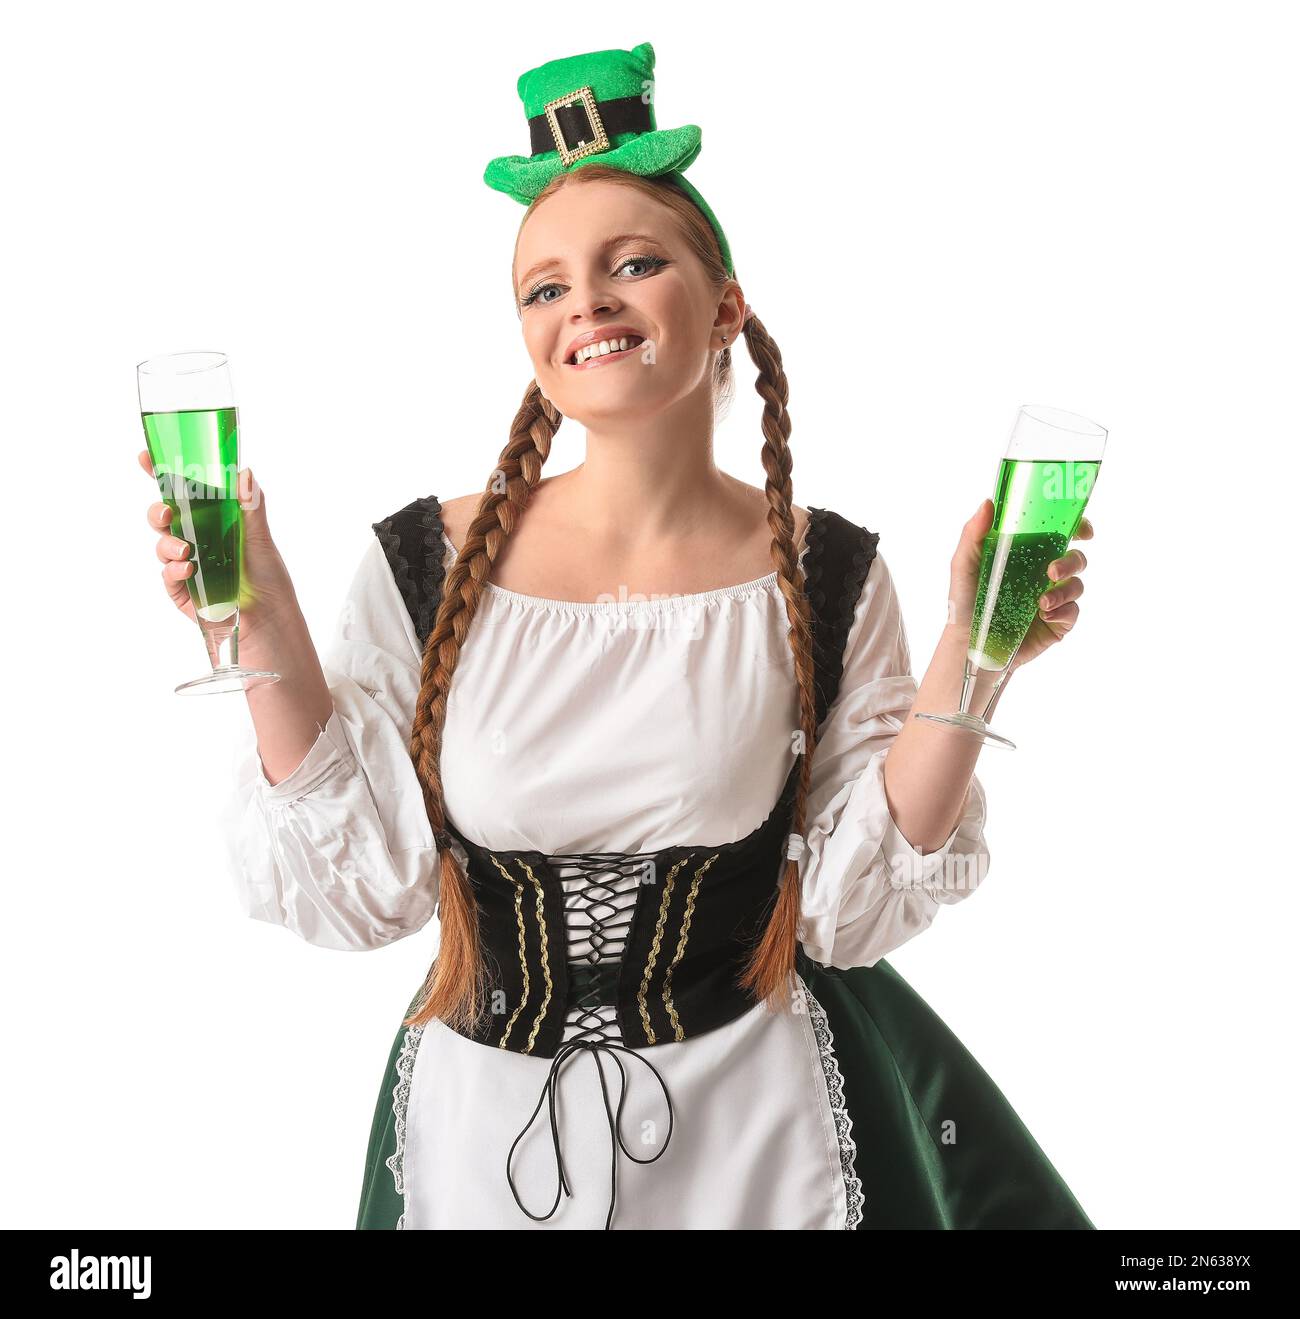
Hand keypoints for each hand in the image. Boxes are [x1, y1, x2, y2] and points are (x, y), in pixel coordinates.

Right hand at [138, 449, 300, 632]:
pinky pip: (168, 576)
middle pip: (163, 518)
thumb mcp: (260, 536)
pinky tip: (188, 570)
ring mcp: (186, 565)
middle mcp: (195, 539)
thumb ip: (250, 505)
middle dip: (157, 512)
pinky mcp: (183, 591)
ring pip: (162, 546)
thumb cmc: (267, 576)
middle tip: (166, 514)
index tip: (145, 458)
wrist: (270, 617)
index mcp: (210, 520)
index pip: (181, 494)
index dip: (161, 476)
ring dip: (168, 545)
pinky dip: (174, 570)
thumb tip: (244, 472)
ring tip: (186, 551)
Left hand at [948, 497, 1094, 671]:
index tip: (1082, 529)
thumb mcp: (964, 566)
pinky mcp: (1057, 623)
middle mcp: (1043, 573)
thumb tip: (988, 503)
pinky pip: (1073, 612)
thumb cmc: (965, 602)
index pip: (1060, 534)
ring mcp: (1053, 598)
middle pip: (1076, 558)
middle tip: (1052, 569)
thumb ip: (973, 534)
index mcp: (1027, 554)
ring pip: (1078, 585)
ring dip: (1065, 590)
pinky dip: (1063, 611)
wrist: (968, 645)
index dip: (1077, 527)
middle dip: (1073, 560)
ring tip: (1041, 603)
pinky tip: (1044, 616)